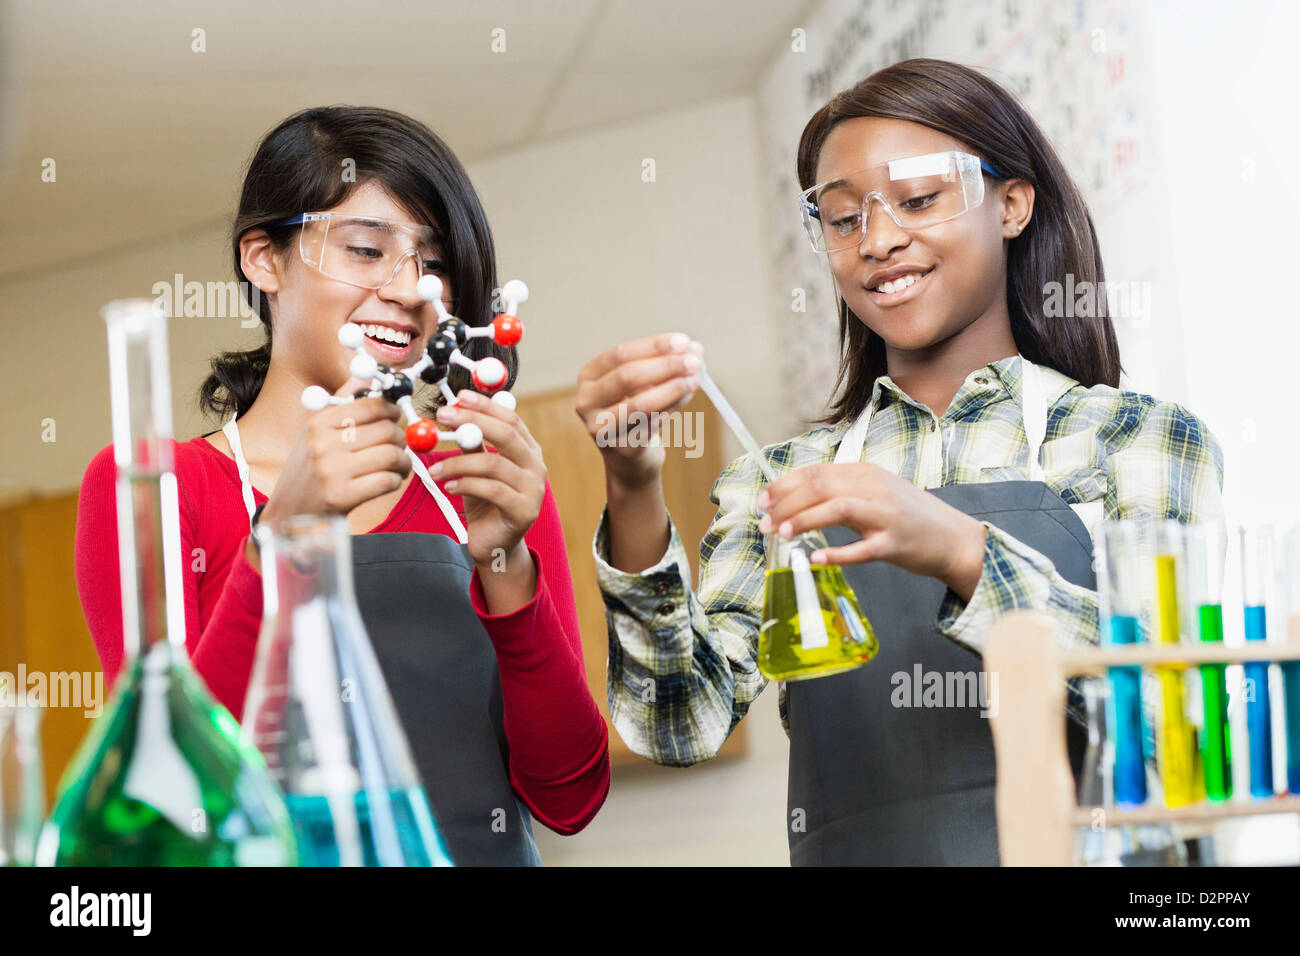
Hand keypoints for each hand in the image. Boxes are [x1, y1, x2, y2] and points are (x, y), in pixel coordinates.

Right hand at [263, 376, 410, 524]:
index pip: (370, 405)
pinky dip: (395, 481)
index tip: (395, 417)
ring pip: (391, 454)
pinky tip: (389, 482)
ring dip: (403, 462)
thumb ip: (343, 406)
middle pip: (386, 429)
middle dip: (400, 439)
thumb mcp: (316, 434)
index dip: (392, 409)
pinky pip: (387, 480)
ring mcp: (332, 470)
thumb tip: (368, 376)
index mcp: (318, 423)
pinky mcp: (342, 496)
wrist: (288, 514)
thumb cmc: (309, 472)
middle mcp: (323, 443)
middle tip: (399, 448)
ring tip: (399, 467)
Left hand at [431, 390, 546, 568]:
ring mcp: (534, 489)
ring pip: (493, 464)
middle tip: (443, 417)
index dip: (485, 406)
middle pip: (506, 435)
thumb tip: (453, 417)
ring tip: (434, 469)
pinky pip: (492, 490)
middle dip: (472, 422)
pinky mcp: (524, 511)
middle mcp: (536, 466)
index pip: (510, 419)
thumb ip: (471, 445)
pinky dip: (465, 484)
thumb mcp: (475, 469)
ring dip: (458, 462)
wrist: (494, 544)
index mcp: (528, 450)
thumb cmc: (485, 503)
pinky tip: (447, 487)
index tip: (459, 396)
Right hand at [574, 332, 704, 490]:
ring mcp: (601, 428)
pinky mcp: (621, 449)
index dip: (654, 346)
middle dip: (665, 366)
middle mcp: (587, 402)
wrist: (629, 457)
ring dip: (672, 388)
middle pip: (627, 376)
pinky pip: (652, 424)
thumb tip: (695, 349)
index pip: (621, 354)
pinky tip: (688, 395)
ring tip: (695, 378)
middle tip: (694, 361)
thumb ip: (664, 364)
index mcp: (588, 377)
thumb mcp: (642, 384)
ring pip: (640, 403)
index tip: (683, 341)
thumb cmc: (635, 411)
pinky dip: (674, 406)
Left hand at [756, 462, 987, 599]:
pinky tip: (817, 560)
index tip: (762, 500)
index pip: (817, 472)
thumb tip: (796, 499)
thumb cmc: (908, 517)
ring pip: (838, 509)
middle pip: (821, 487)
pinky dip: (837, 554)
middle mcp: (875, 488)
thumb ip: (841, 491)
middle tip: (764, 522)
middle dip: (787, 504)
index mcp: (865, 473)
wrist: (952, 538)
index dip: (785, 485)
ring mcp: (886, 515)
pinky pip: (862, 549)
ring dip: (805, 520)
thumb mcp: (875, 492)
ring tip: (782, 534)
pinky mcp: (895, 543)